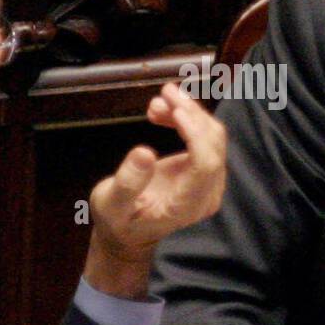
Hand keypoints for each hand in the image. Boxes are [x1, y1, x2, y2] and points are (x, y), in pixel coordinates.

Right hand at [84, 82, 226, 298]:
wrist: (129, 232)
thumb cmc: (119, 220)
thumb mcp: (111, 205)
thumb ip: (127, 182)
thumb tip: (144, 152)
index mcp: (188, 205)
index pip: (206, 165)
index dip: (197, 134)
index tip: (177, 111)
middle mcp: (207, 193)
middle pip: (213, 144)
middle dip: (191, 113)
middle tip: (164, 92)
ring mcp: (209, 180)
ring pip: (210, 135)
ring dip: (187, 112)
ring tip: (157, 101)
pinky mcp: (203, 168)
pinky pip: (203, 135)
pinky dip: (185, 118)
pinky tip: (162, 111)